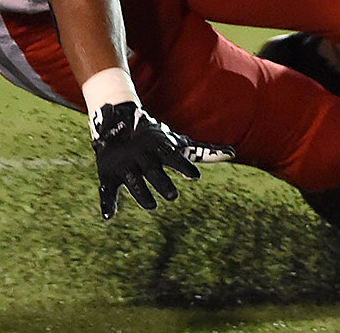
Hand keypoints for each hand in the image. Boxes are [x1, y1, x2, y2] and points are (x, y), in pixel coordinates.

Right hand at [90, 101, 232, 220]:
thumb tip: (233, 153)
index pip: (173, 156)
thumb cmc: (155, 139)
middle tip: (173, 196)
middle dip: (162, 182)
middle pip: (153, 171)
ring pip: (133, 181)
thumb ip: (203, 151)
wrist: (116, 121)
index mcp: (158, 147)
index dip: (183, 166)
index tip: (195, 177)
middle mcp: (142, 155)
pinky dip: (107, 204)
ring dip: (142, 194)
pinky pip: (106, 190)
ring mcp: (125, 165)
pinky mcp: (108, 174)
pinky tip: (109, 217)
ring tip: (153, 206)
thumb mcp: (176, 143)